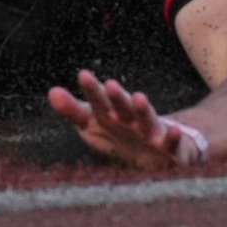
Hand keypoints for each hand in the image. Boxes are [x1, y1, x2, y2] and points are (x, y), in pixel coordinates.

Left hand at [47, 70, 201, 169]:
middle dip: (118, 97)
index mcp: (111, 114)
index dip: (92, 90)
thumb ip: (73, 111)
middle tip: (109, 85)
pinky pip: (172, 144)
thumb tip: (51, 92)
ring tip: (140, 98)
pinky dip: (175, 138)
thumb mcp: (93, 124)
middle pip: (123, 107)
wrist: (158, 151)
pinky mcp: (169, 149)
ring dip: (144, 110)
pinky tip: (175, 130)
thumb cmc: (120, 134)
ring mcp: (151, 132)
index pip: (99, 101)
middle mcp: (131, 119)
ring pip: (147, 121)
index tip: (83, 75)